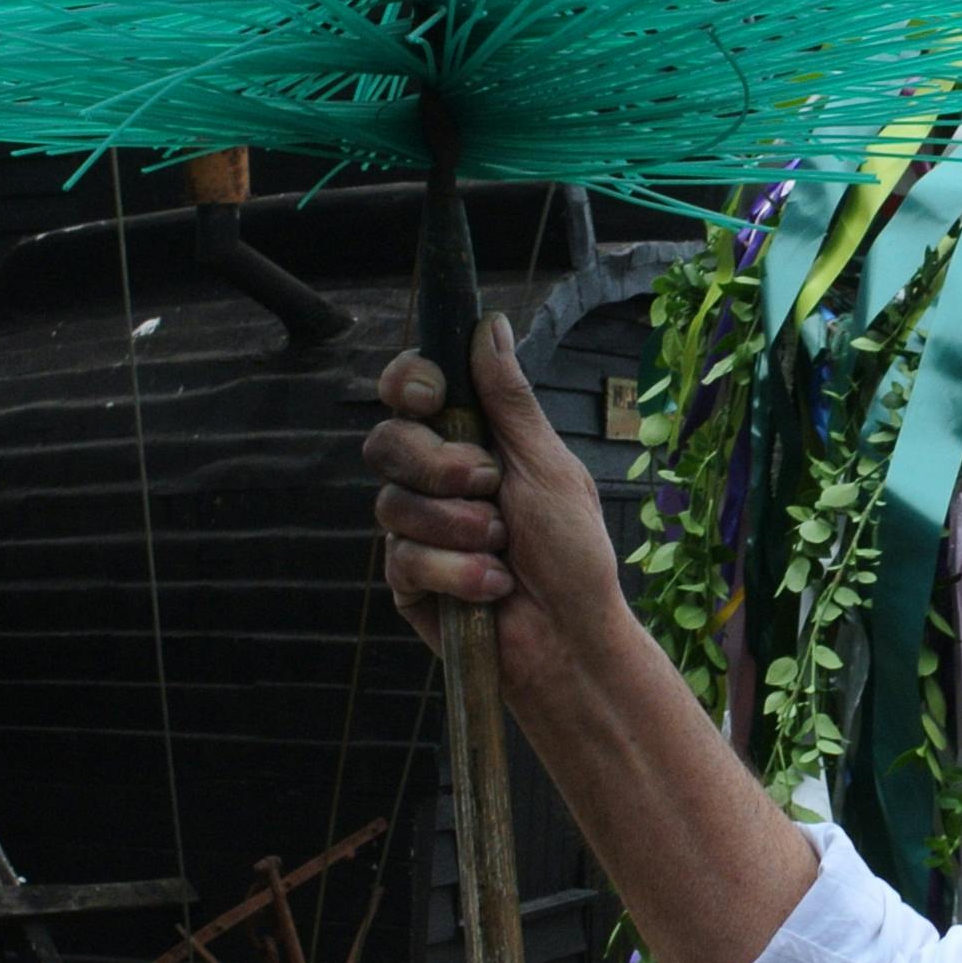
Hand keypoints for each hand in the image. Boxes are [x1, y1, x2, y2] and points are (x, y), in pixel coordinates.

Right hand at [364, 313, 628, 684]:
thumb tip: (488, 323)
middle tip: (488, 485)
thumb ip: (510, 400)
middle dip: (438, 464)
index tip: (429, 393)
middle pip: (387, 441)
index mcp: (474, 443)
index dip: (409, 382)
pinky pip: (402, 557)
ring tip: (504, 550)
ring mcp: (417, 530)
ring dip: (460, 528)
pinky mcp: (406, 580)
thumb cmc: (574, 554)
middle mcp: (437, 481)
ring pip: (392, 503)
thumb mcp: (549, 467)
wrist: (571, 639)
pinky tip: (492, 587)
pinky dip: (457, 572)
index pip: (413, 391)